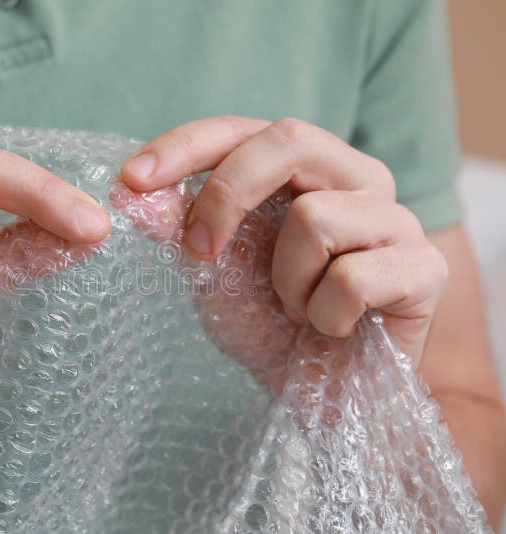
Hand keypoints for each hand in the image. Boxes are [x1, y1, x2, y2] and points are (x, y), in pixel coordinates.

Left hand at [117, 116, 446, 380]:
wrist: (321, 393)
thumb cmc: (269, 325)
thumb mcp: (213, 271)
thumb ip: (184, 228)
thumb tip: (134, 193)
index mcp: (306, 169)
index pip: (243, 129)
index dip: (185, 147)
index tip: (131, 182)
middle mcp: (357, 178)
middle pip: (290, 138)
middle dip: (228, 195)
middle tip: (201, 254)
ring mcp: (398, 219)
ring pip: (317, 218)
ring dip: (285, 282)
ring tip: (297, 310)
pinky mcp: (426, 269)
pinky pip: (354, 278)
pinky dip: (324, 317)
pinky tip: (333, 330)